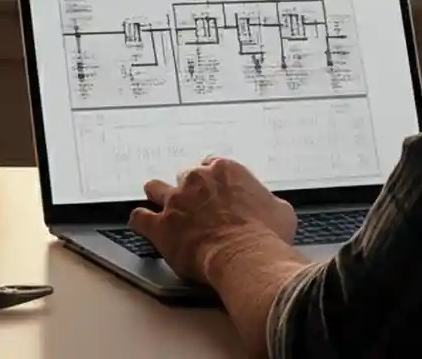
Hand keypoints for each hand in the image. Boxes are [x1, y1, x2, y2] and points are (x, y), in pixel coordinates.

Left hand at [128, 156, 297, 283]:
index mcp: (225, 170)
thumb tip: (272, 209)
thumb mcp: (281, 211)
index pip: (211, 165)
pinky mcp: (160, 225)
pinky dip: (141, 222)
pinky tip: (143, 225)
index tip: (214, 191)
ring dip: (158, 196)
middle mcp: (196, 179)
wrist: (245, 256)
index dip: (212, 181)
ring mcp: (175, 201)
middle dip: (188, 190)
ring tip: (159, 206)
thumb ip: (268, 202)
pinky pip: (139, 218)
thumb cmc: (267, 234)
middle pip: (185, 177)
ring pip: (155, 188)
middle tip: (195, 206)